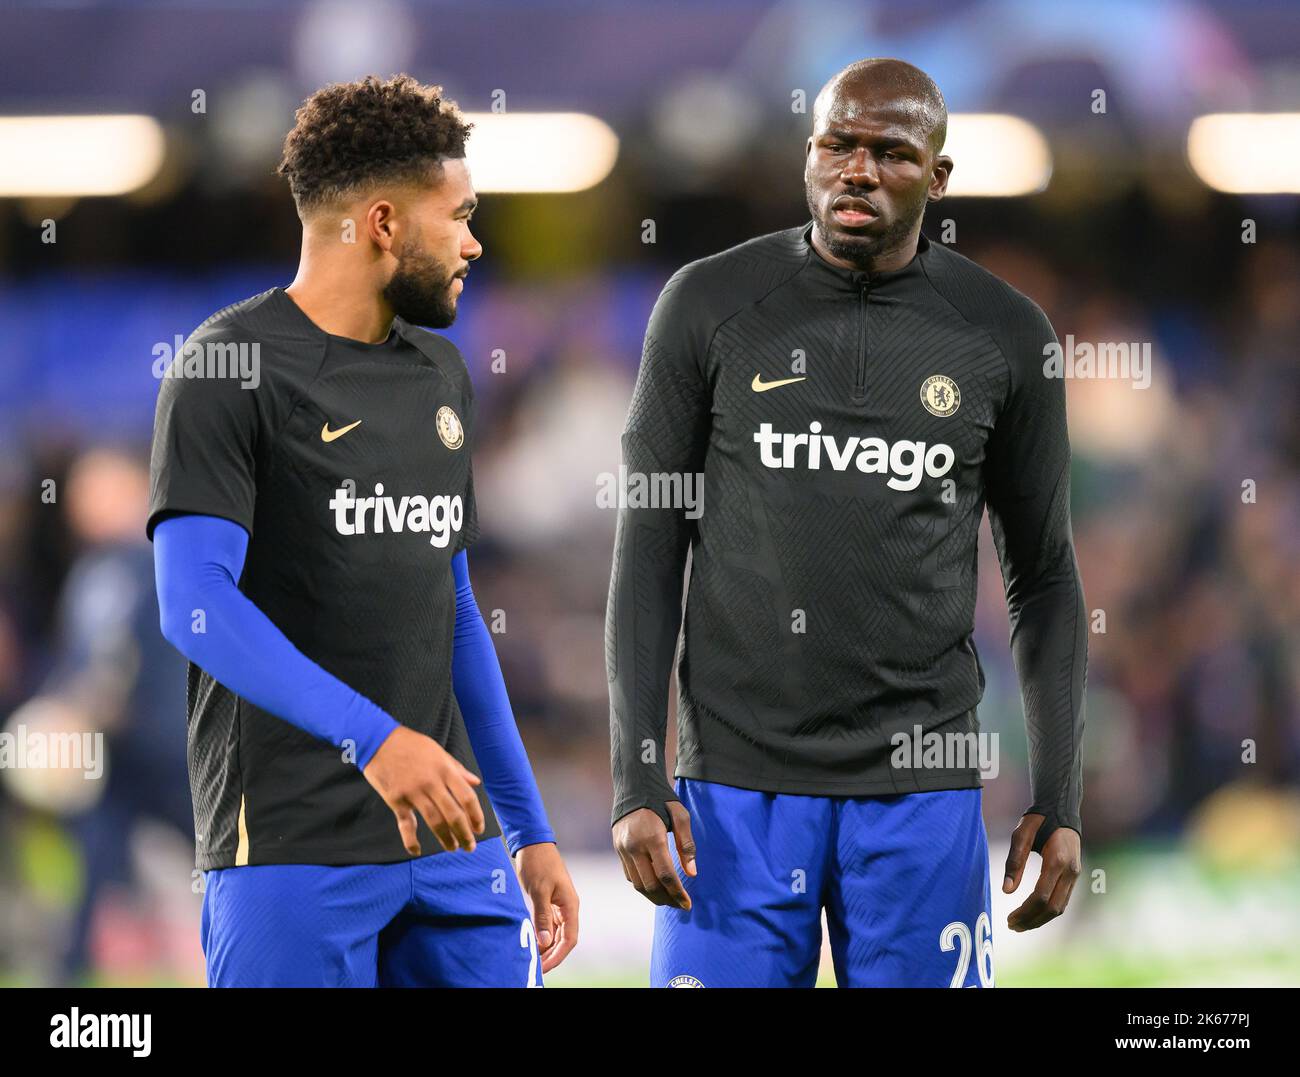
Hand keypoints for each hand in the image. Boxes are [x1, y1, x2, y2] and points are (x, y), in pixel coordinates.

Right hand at [362, 725, 484, 855]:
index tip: (479, 828)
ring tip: (453, 848)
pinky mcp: (396, 800)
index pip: (467, 797)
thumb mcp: (438, 751)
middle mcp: (431, 783)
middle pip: (453, 814)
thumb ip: (457, 769)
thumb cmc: (411, 744)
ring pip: (434, 822)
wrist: (378, 740)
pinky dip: (411, 840)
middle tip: (470, 847)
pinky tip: (417, 851)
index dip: (476, 816)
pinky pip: (406, 824)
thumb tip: (476, 783)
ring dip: (446, 838)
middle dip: (464, 834)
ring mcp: (413, 793)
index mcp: (444, 769)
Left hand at [515, 843, 579, 973]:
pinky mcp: (549, 903)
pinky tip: (532, 943)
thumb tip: (545, 942)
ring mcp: (559, 906)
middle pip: (563, 939)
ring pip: (556, 934)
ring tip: (532, 959)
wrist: (533, 844)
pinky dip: (542, 936)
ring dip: (546, 947)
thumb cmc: (538, 864)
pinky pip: (549, 925)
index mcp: (570, 905)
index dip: (558, 955)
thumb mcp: (539, 891)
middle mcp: (567, 908)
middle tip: (535, 968)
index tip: (544, 967)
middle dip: (551, 955)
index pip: (569, 938)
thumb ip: (543, 917)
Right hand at [612, 802, 695, 909]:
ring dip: (654, 897)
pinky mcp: (618, 850)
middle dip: (667, 899)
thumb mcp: (680, 815)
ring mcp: (623, 849)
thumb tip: (692, 873)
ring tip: (669, 900)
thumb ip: (687, 845)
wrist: (633, 786)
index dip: (677, 893)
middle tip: (680, 905)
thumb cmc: (661, 800)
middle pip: (650, 885)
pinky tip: (655, 886)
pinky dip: (642, 886)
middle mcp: (634, 846)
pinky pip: (629, 875)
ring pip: (638, 884)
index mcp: (652, 837)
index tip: (688, 904)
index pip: (665, 874)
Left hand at [1002, 813, 1080, 931]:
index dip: (1025, 911)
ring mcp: (1075, 875)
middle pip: (1053, 908)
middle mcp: (1070, 871)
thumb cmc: (1038, 820)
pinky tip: (1033, 914)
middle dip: (1032, 920)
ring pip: (1060, 907)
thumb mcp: (1021, 835)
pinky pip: (1063, 900)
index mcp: (1057, 860)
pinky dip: (1048, 912)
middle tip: (1012, 926)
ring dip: (1040, 919)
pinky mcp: (1074, 876)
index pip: (1042, 896)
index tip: (1009, 918)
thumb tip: (1006, 891)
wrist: (1061, 808)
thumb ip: (1014, 862)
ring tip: (1020, 925)